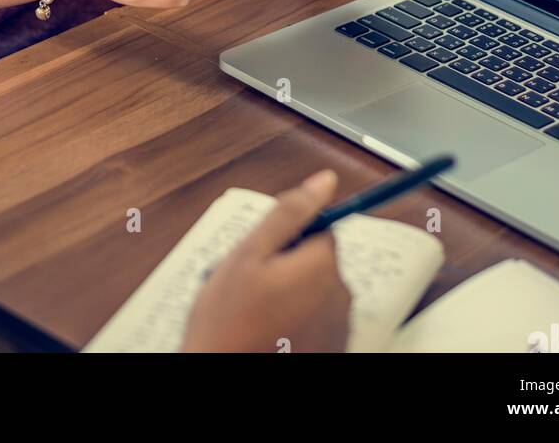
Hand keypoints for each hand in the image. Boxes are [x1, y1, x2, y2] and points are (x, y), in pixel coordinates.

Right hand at [180, 169, 350, 352]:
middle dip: (287, 264)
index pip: (320, 227)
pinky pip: (314, 320)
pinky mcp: (330, 351)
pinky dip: (295, 321)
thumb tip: (324, 181)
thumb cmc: (227, 326)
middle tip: (251, 283)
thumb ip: (289, 213)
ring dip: (290, 293)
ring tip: (255, 310)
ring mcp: (336, 330)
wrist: (219, 377)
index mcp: (322, 267)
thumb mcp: (247, 255)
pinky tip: (267, 330)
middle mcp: (339, 299)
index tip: (263, 253)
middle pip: (316, 259)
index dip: (286, 236)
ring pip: (313, 290)